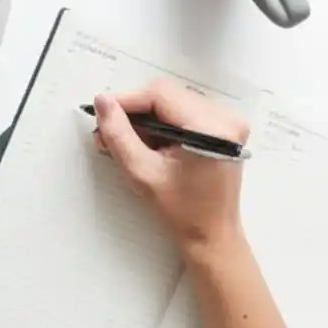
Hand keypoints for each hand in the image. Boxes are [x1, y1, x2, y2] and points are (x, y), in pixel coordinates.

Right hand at [92, 79, 250, 262]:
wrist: (211, 232)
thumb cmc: (180, 209)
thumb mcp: (141, 172)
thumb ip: (118, 133)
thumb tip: (103, 101)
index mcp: (211, 128)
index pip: (160, 94)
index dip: (125, 100)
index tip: (100, 113)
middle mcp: (225, 117)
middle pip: (166, 94)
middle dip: (133, 110)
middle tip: (108, 133)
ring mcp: (227, 120)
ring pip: (171, 100)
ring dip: (145, 117)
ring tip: (127, 141)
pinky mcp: (222, 126)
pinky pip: (182, 110)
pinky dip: (160, 122)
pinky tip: (149, 142)